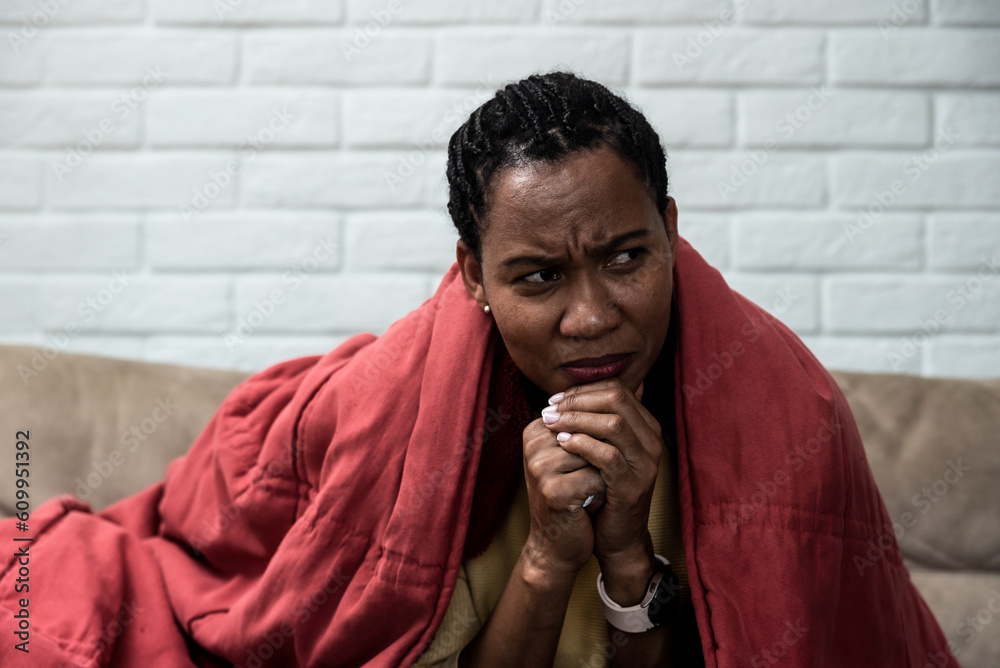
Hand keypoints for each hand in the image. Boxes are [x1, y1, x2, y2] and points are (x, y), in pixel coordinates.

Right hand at [521, 415, 606, 577]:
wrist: (557, 544)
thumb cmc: (571, 496)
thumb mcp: (574, 456)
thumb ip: (589, 425)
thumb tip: (635, 391)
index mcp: (535, 429)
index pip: (587, 416)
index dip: (599, 441)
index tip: (583, 464)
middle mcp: (533, 444)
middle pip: (592, 433)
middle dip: (603, 457)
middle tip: (587, 480)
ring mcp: (540, 466)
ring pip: (598, 453)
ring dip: (604, 474)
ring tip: (587, 490)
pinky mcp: (553, 490)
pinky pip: (598, 478)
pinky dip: (602, 491)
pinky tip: (589, 503)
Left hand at [540, 378, 663, 594]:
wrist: (617, 537)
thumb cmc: (604, 489)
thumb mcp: (602, 450)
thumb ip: (593, 423)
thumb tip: (565, 394)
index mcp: (646, 428)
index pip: (617, 390)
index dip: (583, 390)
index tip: (555, 400)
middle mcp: (651, 442)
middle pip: (617, 400)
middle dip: (578, 400)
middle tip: (549, 409)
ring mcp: (645, 464)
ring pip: (614, 424)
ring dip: (576, 419)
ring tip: (550, 423)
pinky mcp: (633, 486)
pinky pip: (608, 456)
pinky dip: (582, 445)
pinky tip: (562, 443)